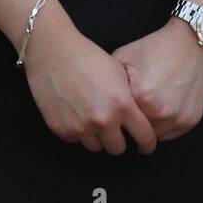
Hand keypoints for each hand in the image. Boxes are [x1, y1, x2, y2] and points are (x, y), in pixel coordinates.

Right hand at [22, 4, 157, 154]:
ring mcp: (80, 128)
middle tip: (117, 130)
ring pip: (96, 147)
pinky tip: (78, 113)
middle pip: (118, 149)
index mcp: (122, 105)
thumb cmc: (90, 58)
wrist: (55, 53)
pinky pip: (76, 140)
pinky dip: (80, 132)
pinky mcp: (61, 130)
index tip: (147, 144)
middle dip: (120, 140)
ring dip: (99, 137)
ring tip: (95, 118)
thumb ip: (131, 100)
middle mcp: (102, 121)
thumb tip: (139, 118)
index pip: (144, 137)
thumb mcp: (121, 74)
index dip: (148, 142)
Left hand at [111, 20, 202, 141]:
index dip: (117, 117)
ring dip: (150, 126)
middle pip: (136, 132)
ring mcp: (177, 118)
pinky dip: (166, 125)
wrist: (193, 41)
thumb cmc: (157, 47)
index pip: (119, 123)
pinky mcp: (191, 119)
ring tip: (149, 107)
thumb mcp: (125, 57)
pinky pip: (172, 133)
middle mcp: (160, 112)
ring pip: (155, 136)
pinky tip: (163, 108)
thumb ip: (108, 81)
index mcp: (139, 98)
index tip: (116, 113)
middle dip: (133, 124)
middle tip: (132, 112)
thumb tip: (97, 101)